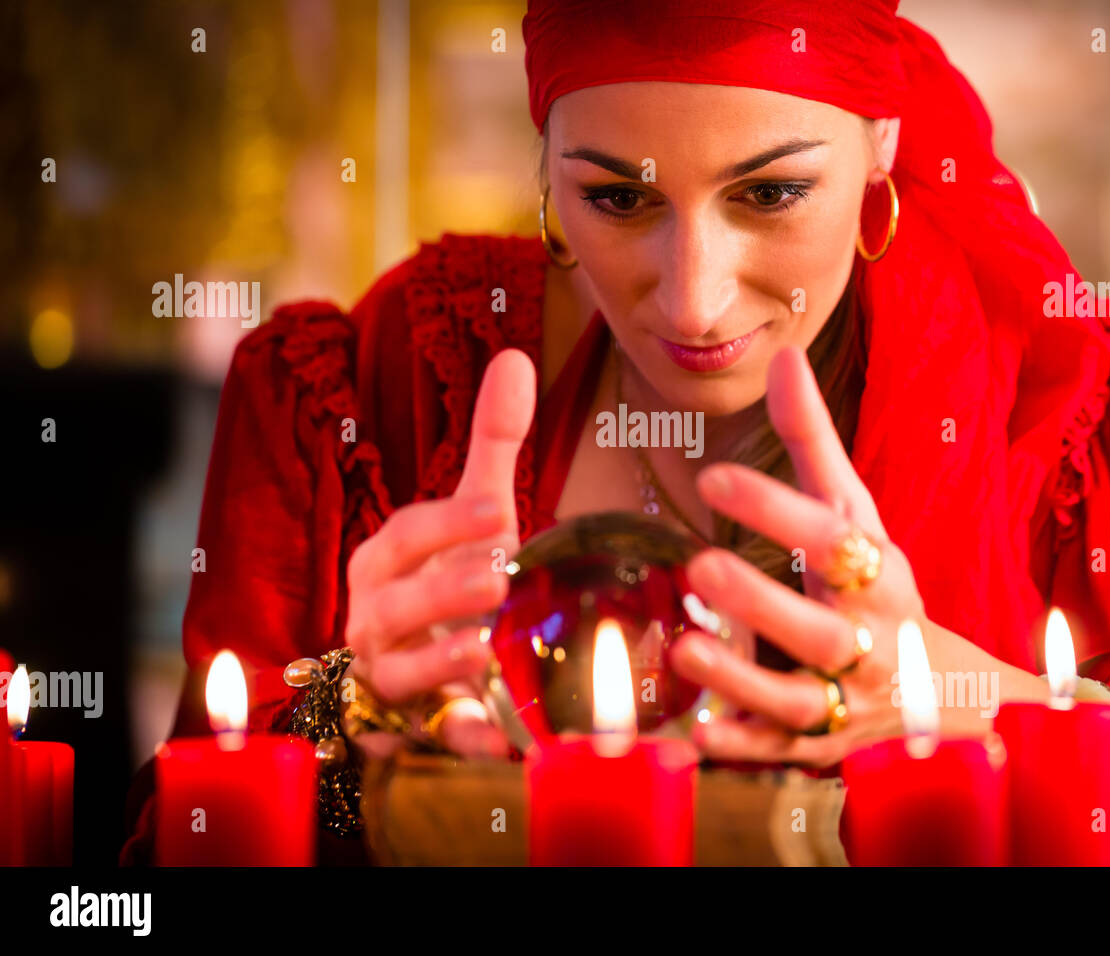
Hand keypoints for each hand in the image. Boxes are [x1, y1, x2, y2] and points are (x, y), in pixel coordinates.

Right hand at [344, 349, 535, 759]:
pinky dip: (452, 739)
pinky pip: (421, 738)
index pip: (406, 536)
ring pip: (397, 673)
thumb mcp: (471, 511)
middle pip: (395, 604)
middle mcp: (373, 618)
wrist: (414, 660)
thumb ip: (492, 444)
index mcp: (383, 561)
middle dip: (440, 592)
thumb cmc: (445, 574)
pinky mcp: (407, 726)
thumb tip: (515, 357)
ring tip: (486, 651)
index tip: (497, 513)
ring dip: (437, 665)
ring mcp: (386, 676)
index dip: (445, 524)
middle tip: (498, 579)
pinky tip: (492, 738)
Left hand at [669, 347, 1043, 766]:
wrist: (945, 695)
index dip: (777, 509)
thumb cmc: (878, 587)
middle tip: (698, 564)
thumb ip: (812, 441)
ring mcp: (843, 702)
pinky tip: (698, 732)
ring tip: (684, 648)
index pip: (833, 541)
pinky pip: (780, 757)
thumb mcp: (856, 513)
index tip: (713, 477)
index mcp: (876, 575)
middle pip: (822, 630)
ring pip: (798, 701)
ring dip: (741, 679)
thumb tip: (782, 356)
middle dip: (765, 602)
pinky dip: (742, 748)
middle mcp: (865, 641)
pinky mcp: (818, 749)